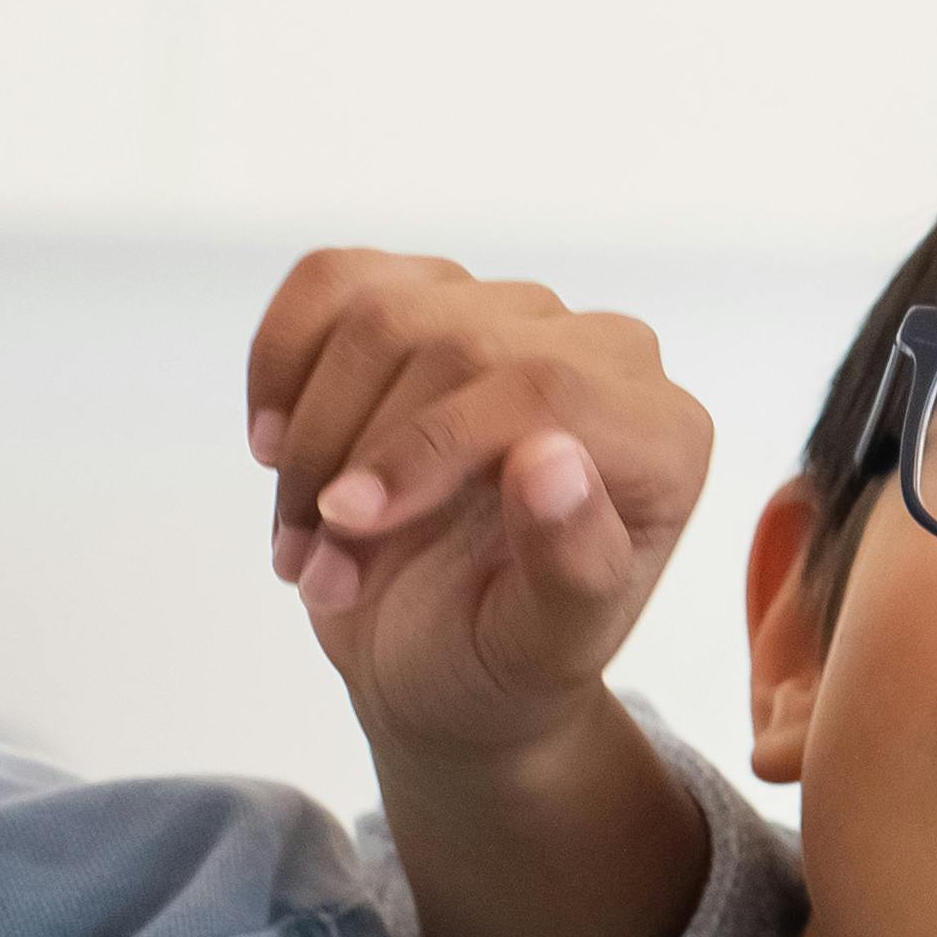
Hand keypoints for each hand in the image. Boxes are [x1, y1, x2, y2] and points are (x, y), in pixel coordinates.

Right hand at [249, 250, 710, 759]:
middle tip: (322, 568)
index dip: (425, 445)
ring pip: (381, 314)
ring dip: (310, 436)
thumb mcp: (541, 648)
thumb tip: (552, 460)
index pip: (541, 387)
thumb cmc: (504, 655)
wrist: (442, 652)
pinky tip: (274, 441)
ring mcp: (513, 317)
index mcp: (661, 436)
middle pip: (451, 345)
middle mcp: (606, 358)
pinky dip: (281, 360)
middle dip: (356, 459)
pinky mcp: (429, 302)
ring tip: (308, 539)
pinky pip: (334, 281)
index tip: (346, 522)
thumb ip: (570, 565)